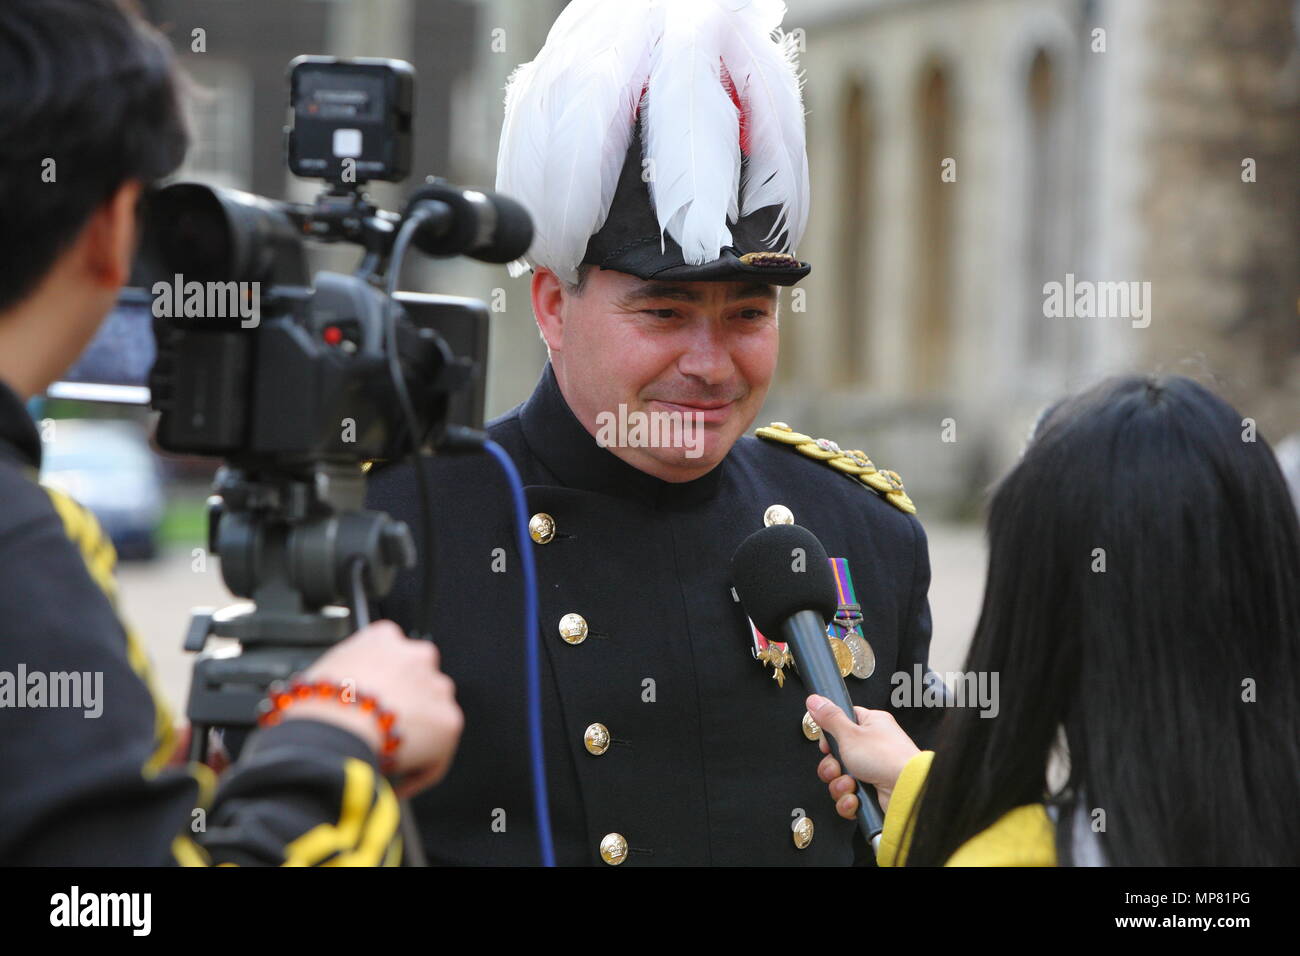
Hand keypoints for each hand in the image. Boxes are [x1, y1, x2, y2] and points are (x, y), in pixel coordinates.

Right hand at [283, 620, 463, 798]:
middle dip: (403, 707)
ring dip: (414, 737)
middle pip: (416, 682)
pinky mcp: (448, 722)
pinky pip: (436, 754)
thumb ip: (345, 677)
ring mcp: (436, 687)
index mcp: (383, 638)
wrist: (331, 730)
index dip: (380, 685)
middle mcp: (417, 655)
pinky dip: (420, 771)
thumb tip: (341, 699)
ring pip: (431, 715)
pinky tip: (397, 784)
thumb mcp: (322, 675)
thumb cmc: (315, 705)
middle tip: (379, 733)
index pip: (390, 656)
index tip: (369, 706)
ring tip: (387, 762)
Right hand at [806, 694, 918, 818]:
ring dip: (840, 785)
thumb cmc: (887, 759)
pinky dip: (849, 800)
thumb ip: (830, 717)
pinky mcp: (873, 792)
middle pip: (837, 755)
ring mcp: (873, 770)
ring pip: (841, 778)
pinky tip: (855, 798)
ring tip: (851, 784)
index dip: (830, 737)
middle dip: (832, 767)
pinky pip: (849, 796)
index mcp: (871, 725)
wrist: (907, 791)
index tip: (827, 745)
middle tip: (839, 767)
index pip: (842, 724)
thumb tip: (815, 700)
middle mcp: (873, 747)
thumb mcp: (850, 733)